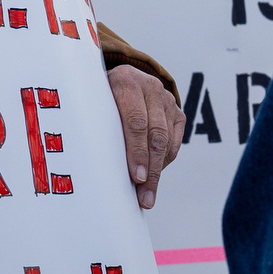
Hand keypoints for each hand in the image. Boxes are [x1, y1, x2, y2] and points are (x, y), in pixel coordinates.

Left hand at [107, 64, 186, 209]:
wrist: (122, 78)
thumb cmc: (102, 97)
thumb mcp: (95, 102)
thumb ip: (98, 124)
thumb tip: (96, 167)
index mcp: (125, 81)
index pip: (135, 121)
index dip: (136, 151)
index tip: (135, 177)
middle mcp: (150, 87)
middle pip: (155, 134)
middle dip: (150, 168)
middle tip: (143, 195)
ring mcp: (166, 99)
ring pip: (166, 141)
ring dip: (157, 171)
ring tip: (147, 194)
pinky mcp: (177, 112)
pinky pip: (174, 143)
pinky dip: (164, 162)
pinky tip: (153, 176)